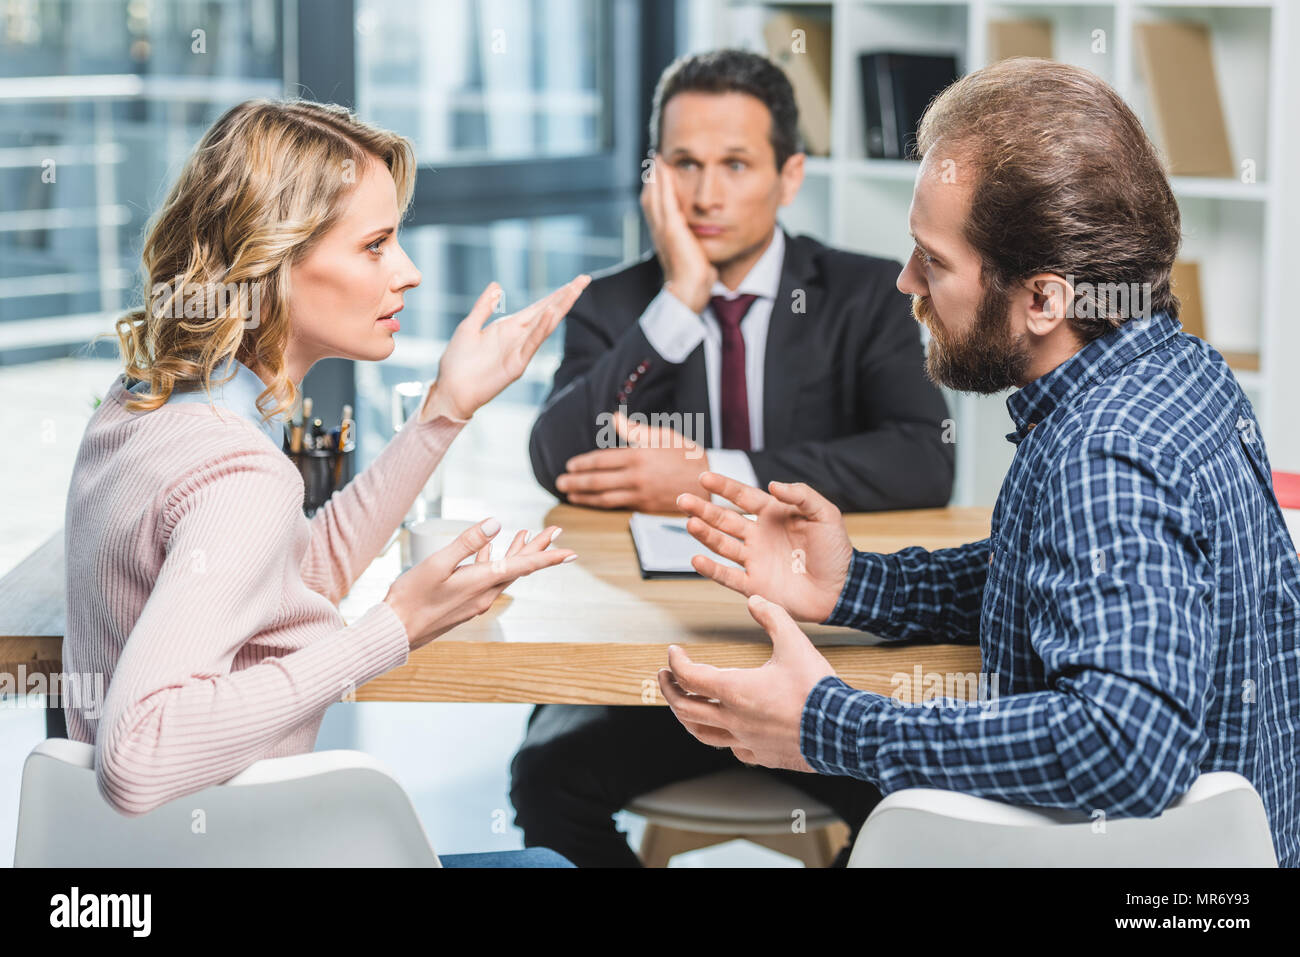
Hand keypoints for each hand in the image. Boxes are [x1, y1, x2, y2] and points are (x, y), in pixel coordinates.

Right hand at [383, 518, 575, 651]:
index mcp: (481, 583)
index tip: (569, 551)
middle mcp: (484, 594)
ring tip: (525, 534)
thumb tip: (496, 523)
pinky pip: (488, 579)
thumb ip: (467, 542)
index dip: (547, 556)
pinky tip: (488, 552)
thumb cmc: (411, 598)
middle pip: (518, 567)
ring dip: (516, 553)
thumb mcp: (437, 564)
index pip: (523, 566)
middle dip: (537, 548)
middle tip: (555, 531)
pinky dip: (492, 562)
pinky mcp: (465, 603)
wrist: (395, 632)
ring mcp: (475, 600)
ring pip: (504, 573)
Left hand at [423, 274, 591, 421]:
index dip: (556, 294)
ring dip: (559, 309)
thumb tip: (496, 285)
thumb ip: (483, 306)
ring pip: (544, 326)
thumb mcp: (469, 326)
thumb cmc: (457, 361)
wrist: (450, 390)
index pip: (538, 307)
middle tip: (585, 279)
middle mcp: (518, 337)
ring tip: (574, 291)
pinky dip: (541, 329)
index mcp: (509, 327)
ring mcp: (519, 351)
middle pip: (547, 313)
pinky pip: (531, 344)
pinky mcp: (516, 366)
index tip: (574, 281)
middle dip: (566, 296)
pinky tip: (551, 315)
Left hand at [556, 411, 709, 510]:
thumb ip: (635, 430)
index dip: (583, 464)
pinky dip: (600, 505)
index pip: (602, 460)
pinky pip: (617, 506)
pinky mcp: (645, 507)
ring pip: (604, 497)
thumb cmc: (686, 455)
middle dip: (576, 482)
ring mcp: (640, 494)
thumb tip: (613, 417)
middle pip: (598, 480)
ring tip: (569, 495)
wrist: (708, 483)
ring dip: (584, 497)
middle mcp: (636, 476)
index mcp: (639, 455)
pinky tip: (591, 503)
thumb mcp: (663, 436)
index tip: (569, 465)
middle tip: (559, 482)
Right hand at [640, 153, 716, 313]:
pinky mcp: (671, 228)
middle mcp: (659, 230)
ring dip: (655, 175)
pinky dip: (662, 182)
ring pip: (654, 195)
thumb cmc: (696, 277)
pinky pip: (664, 199)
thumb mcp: (697, 254)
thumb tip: (708, 238)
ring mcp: (662, 229)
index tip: (660, 173)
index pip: (656, 207)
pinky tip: (664, 168)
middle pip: (650, 197)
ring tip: (658, 158)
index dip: (656, 189)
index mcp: (665, 236)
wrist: (690, 290)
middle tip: (656, 158)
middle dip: (652, 178)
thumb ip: (698, 242)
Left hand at [658, 594, 835, 770]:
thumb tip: (754, 601)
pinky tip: (726, 730)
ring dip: (686, 717)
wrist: (842, 732)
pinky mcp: (761, 756)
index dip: (676, 662)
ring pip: (702, 733)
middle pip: (685, 708)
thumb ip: (772, 617)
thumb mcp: (795, 644)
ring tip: (682, 705)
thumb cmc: (817, 691)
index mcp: (735, 690)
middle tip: (665, 677)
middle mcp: (734, 719)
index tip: (673, 652)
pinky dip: (721, 736)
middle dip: (669, 690)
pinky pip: (730, 749)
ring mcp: (746, 742)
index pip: (689, 676)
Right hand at [676, 472, 852, 622]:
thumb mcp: (825, 514)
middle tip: (682, 499)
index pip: (743, 496)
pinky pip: (728, 576)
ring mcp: (755, 561)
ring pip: (722, 544)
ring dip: (705, 534)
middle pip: (724, 519)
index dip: (724, 487)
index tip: (704, 477)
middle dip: (703, 509)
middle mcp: (759, 536)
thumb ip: (801, 495)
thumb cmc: (836, 550)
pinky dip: (711, 569)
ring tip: (690, 523)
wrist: (843, 589)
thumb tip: (772, 484)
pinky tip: (697, 558)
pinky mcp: (754, 586)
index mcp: (774, 516)